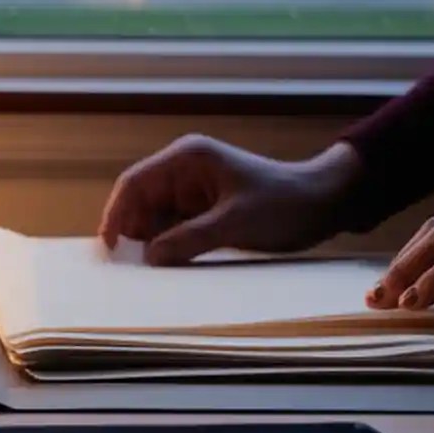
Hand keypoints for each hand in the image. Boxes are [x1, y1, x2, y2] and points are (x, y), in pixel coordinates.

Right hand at [98, 136, 361, 264]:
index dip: (116, 214)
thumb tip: (149, 257)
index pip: (135, 183)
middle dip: (133, 233)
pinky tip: (167, 268)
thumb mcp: (235, 222)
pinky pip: (174, 231)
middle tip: (127, 268)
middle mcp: (184, 172)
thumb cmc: (284, 203)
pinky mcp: (204, 212)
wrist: (323, 205)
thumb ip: (190, 238)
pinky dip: (168, 249)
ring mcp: (193, 193)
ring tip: (147, 273)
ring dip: (150, 244)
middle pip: (140, 203)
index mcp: (187, 159)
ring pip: (155, 220)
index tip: (110, 247)